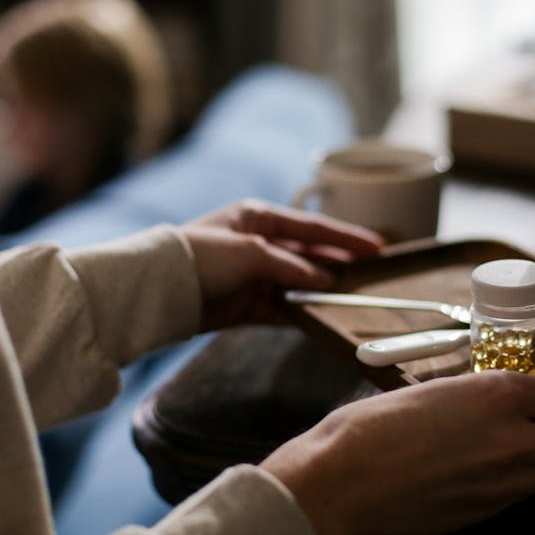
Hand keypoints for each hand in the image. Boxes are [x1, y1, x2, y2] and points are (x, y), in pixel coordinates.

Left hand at [179, 199, 383, 330]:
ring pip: (297, 283)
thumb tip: (322, 280)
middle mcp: (257, 243)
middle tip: (372, 274)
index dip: (345, 237)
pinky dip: (299, 313)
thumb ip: (291, 266)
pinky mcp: (244, 305)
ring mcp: (252, 275)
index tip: (376, 247)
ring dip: (321, 291)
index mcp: (257, 217)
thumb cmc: (200, 256)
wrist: (158, 289)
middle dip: (338, 264)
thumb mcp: (250, 252)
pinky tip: (321, 317)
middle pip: (308, 255)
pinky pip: (281, 308)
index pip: (311, 227)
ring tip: (352, 298)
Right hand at [260, 371, 534, 534]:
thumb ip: (471, 394)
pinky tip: (519, 471)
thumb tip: (496, 396)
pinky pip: (534, 493)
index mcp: (495, 394)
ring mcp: (505, 480)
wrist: (341, 484)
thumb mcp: (427, 391)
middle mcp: (512, 437)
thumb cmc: (368, 433)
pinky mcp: (491, 510)